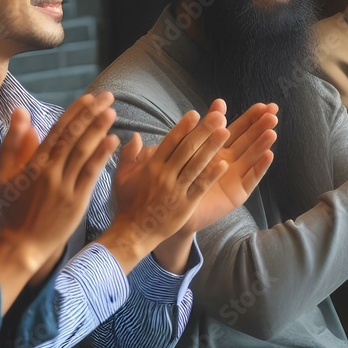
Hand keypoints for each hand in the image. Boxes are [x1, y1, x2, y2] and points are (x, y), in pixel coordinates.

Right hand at [0, 93, 119, 281]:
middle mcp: (50, 172)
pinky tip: (113, 141)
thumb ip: (12, 142)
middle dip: (91, 114)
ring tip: (112, 112)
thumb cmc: (10, 209)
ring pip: (84, 152)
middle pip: (73, 137)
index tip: (88, 97)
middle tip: (107, 96)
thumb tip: (20, 111)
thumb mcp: (2, 174)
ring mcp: (65, 187)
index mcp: (33, 164)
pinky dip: (102, 156)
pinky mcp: (77, 202)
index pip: (58, 131)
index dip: (74, 112)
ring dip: (99, 130)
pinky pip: (91, 174)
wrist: (20, 247)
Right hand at [102, 104, 230, 271]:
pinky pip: (200, 187)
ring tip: (225, 133)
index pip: (170, 142)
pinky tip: (224, 164)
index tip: (195, 114)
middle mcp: (165, 176)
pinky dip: (212, 175)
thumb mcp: (122, 177)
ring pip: (196, 165)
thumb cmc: (128, 204)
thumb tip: (135, 135)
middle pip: (187, 149)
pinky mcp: (185, 205)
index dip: (183, 127)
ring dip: (212, 148)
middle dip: (203, 131)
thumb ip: (129, 155)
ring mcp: (176, 190)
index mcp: (151, 167)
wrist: (133, 233)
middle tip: (219, 116)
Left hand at [177, 101, 276, 231]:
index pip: (239, 128)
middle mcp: (231, 160)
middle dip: (261, 126)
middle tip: (273, 112)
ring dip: (263, 144)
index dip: (251, 116)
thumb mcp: (189, 148)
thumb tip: (219, 101)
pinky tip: (268, 154)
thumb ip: (205, 125)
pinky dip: (260, 167)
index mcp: (219, 147)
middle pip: (250, 139)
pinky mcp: (237, 193)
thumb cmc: (177, 177)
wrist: (170, 208)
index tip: (263, 105)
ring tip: (272, 131)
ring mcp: (236, 176)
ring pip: (252, 156)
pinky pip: (250, 179)